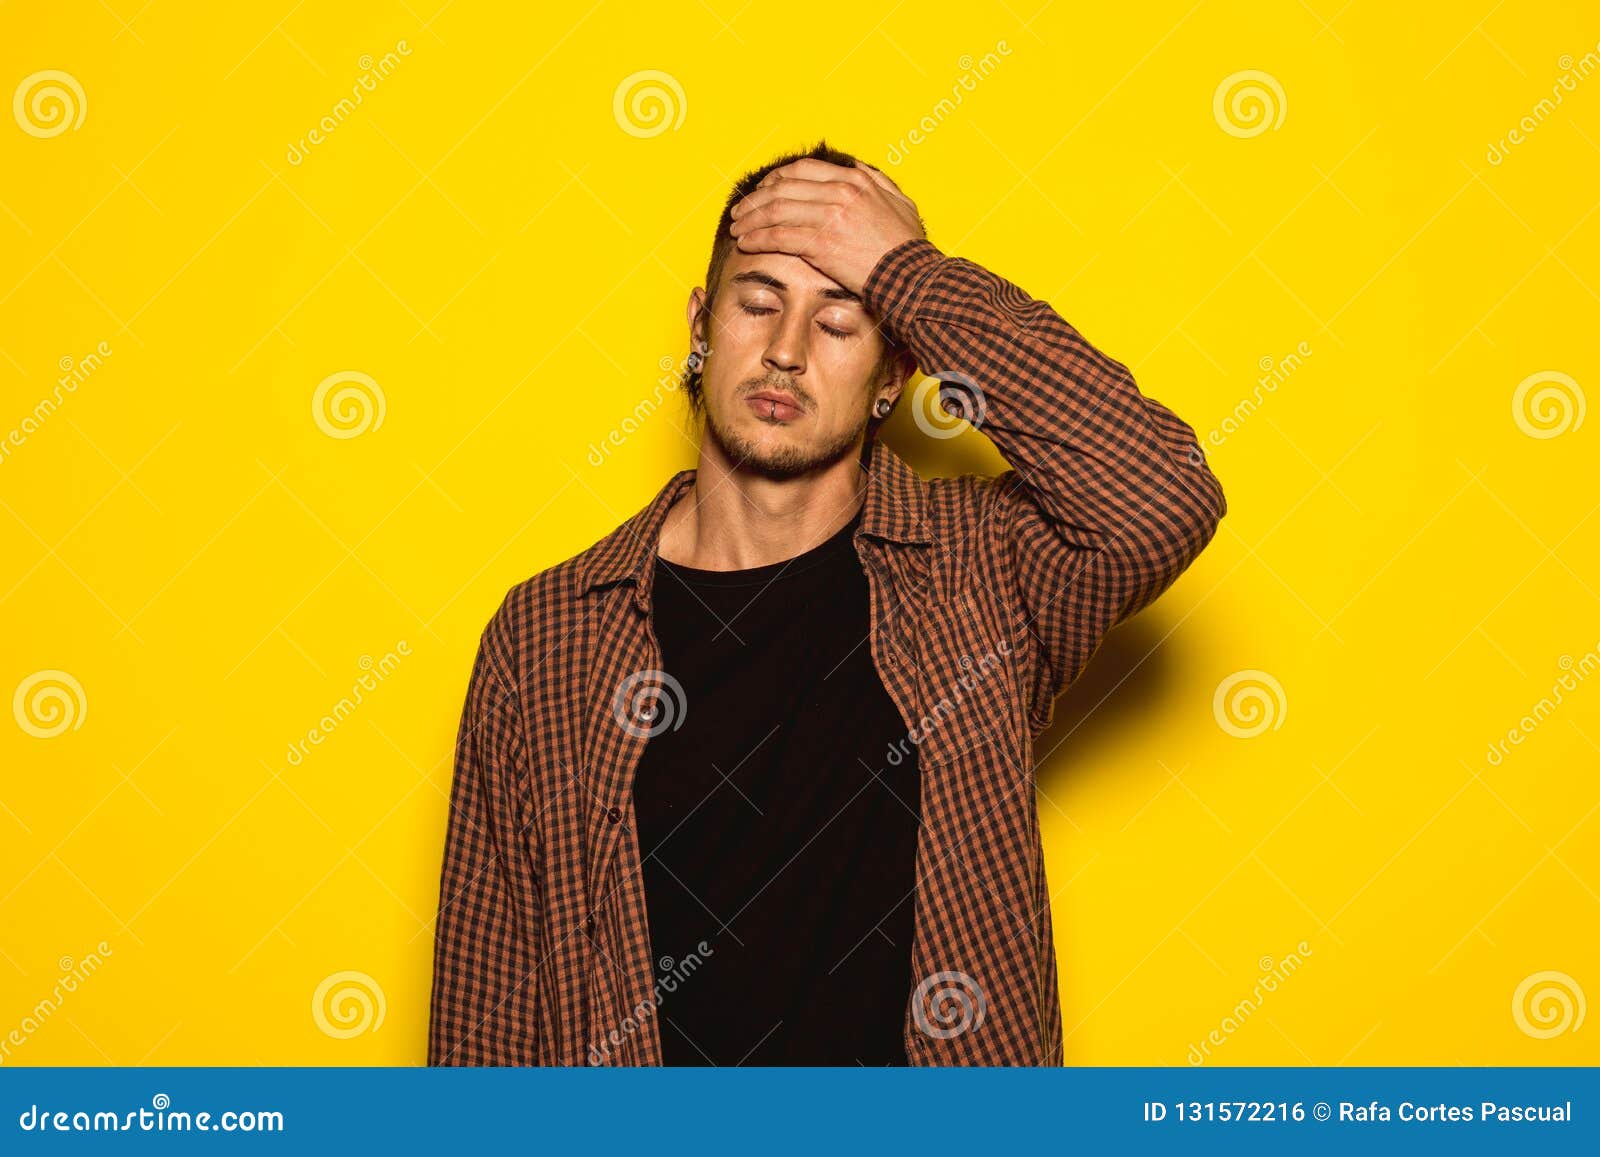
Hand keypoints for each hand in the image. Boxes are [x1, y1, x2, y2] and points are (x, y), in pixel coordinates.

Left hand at [727, 158, 925, 296]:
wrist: (912, 275)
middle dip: (755, 200)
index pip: (802, 170)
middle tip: (740, 212)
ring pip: (775, 211)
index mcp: (854, 180)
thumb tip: (858, 169)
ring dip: (750, 220)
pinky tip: (746, 243)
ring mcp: (829, 217)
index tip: (763, 191)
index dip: (776, 180)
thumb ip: (877, 181)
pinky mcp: (821, 244)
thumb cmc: (908, 246)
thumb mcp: (900, 203)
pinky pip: (779, 237)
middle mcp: (838, 193)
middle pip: (782, 189)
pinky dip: (757, 238)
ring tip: (736, 229)